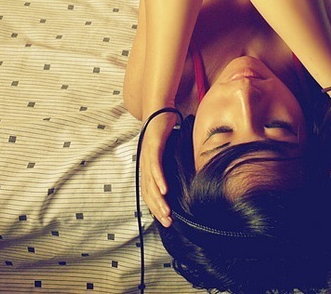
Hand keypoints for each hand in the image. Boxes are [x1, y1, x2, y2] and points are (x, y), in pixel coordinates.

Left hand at [139, 112, 177, 227]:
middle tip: (168, 222)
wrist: (159, 109)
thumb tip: (184, 176)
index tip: (165, 220)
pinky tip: (164, 190)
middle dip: (158, 209)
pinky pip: (155, 166)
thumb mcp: (169, 151)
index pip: (150, 192)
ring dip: (159, 200)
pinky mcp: (153, 146)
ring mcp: (148, 155)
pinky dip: (159, 179)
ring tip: (166, 212)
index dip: (156, 207)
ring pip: (151, 183)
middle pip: (149, 192)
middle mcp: (145, 163)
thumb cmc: (165, 130)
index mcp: (148, 166)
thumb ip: (172, 164)